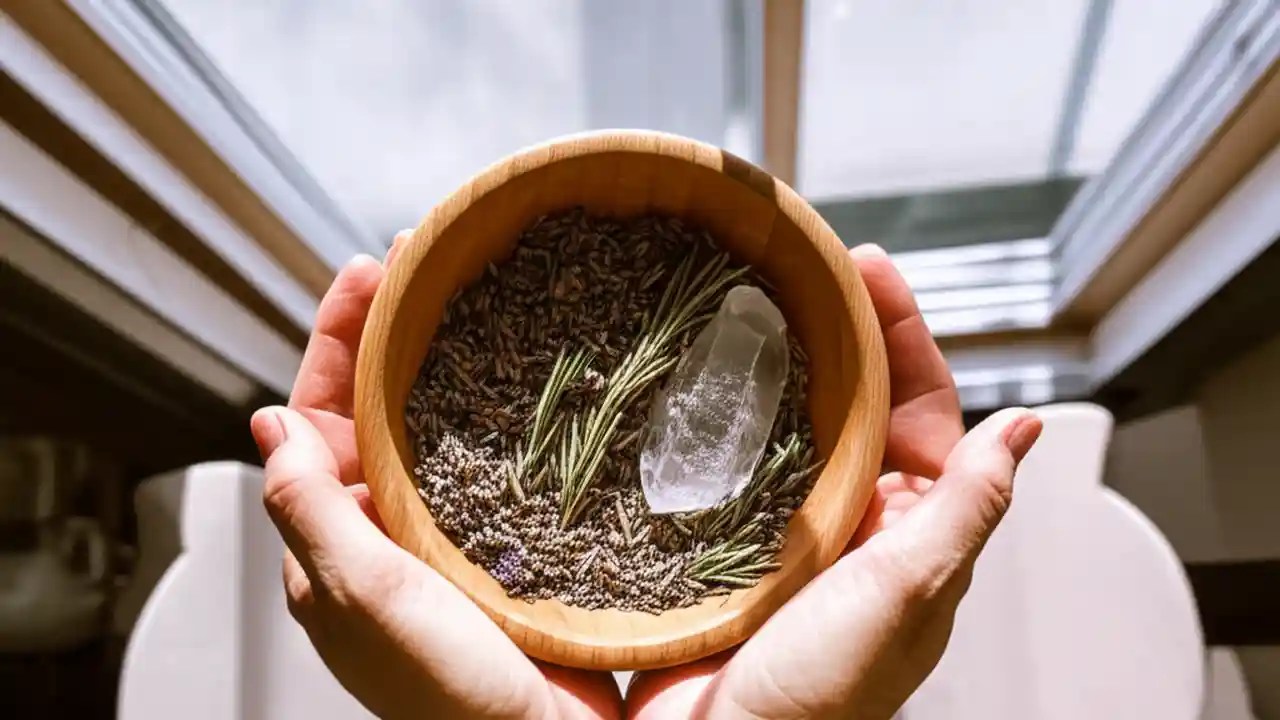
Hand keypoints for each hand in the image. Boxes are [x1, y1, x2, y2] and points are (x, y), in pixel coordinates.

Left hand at [250, 235, 621, 719]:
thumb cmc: (446, 691)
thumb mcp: (361, 595)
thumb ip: (307, 512)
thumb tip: (267, 425)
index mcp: (334, 541)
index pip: (317, 420)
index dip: (336, 342)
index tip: (365, 274)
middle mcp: (385, 530)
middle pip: (376, 410)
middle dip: (390, 333)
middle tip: (421, 263)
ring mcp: (447, 533)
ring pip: (436, 427)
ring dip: (447, 362)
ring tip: (471, 299)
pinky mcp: (505, 539)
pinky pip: (493, 460)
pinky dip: (501, 412)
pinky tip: (526, 376)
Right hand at [625, 244, 1042, 718]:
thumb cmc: (823, 695)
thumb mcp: (908, 593)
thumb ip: (966, 511)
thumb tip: (1026, 428)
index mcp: (907, 525)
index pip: (921, 406)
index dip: (902, 334)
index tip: (869, 268)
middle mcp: (848, 517)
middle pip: (850, 400)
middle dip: (833, 328)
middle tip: (798, 263)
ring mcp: (779, 525)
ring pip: (784, 421)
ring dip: (769, 362)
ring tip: (740, 299)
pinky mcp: (717, 537)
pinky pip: (721, 461)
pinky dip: (710, 417)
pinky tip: (686, 379)